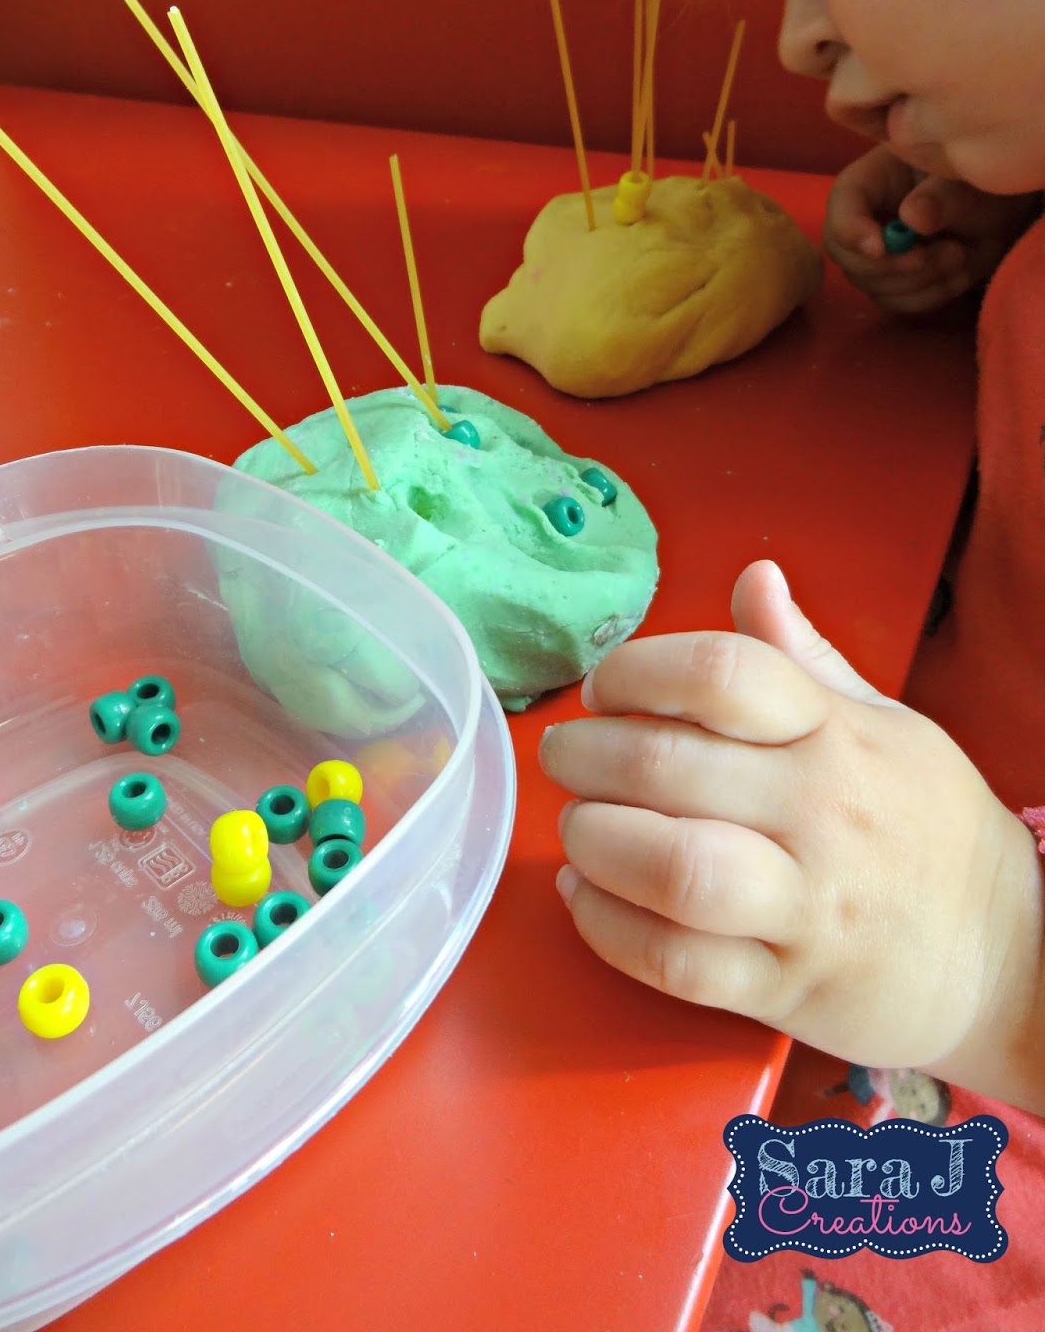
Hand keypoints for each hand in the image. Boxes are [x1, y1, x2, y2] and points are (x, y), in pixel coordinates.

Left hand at [540, 561, 1044, 1101]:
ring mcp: (806, 907)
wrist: (1013, 958)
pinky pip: (676, 962)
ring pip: (671, 867)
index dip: (637, 671)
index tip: (605, 690)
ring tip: (577, 827)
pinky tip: (586, 894)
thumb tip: (753, 576)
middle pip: (667, 765)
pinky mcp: (785, 990)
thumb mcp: (884, 724)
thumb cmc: (928, 829)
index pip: (721, 673)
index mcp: (837, 733)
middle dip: (585, 756)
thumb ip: (804, 657)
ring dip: (596, 840)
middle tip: (566, 757)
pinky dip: (608, 927)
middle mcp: (821, 811)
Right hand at [824, 145, 1039, 313]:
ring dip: (917, 282)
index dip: (851, 229)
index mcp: (873, 180)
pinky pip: (897, 303)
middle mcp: (865, 220)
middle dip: (886, 266)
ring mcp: (877, 256)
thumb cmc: (979, 183)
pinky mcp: (896, 283)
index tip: (881, 247)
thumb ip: (941, 195)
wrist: (1001, 213)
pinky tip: (958, 275)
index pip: (843, 203)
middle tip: (925, 257)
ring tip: (958, 256)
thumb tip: (911, 218)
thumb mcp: (966, 181)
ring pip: (871, 285)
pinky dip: (930, 296)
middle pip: (844, 254)